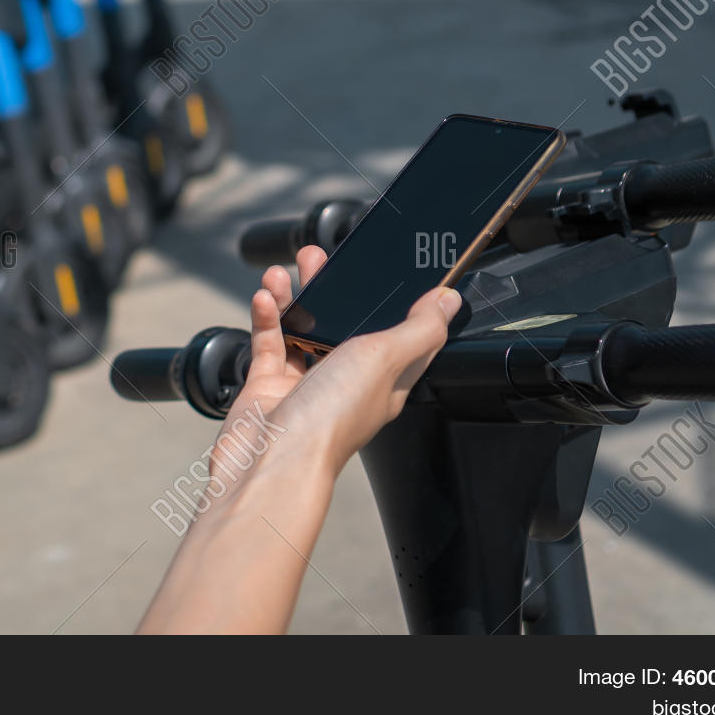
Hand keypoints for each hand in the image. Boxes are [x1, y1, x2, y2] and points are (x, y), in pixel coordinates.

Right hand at [215, 247, 461, 484]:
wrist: (271, 457)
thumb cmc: (331, 418)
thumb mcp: (387, 359)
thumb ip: (419, 327)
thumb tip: (450, 301)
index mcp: (384, 380)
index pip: (403, 335)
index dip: (402, 302)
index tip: (393, 268)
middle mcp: (346, 380)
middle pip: (343, 323)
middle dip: (331, 287)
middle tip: (318, 257)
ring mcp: (304, 382)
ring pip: (302, 326)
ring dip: (293, 295)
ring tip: (283, 272)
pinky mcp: (269, 383)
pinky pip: (270, 340)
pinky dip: (267, 315)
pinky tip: (265, 297)